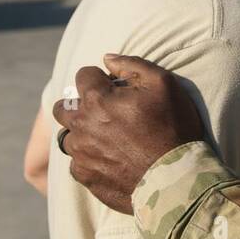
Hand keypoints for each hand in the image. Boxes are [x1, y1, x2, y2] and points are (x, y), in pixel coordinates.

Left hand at [52, 54, 205, 214]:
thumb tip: (107, 59)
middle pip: (62, 107)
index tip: (115, 89)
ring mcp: (80, 153)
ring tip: (108, 139)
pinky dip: (89, 159)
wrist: (177, 180)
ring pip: (69, 136)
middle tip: (103, 112)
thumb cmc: (173, 128)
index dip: (100, 78)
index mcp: (96, 99)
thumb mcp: (163, 84)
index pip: (83, 75)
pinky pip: (77, 163)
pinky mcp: (85, 177)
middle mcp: (81, 125)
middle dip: (78, 104)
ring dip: (82, 133)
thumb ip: (132, 64)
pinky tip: (111, 160)